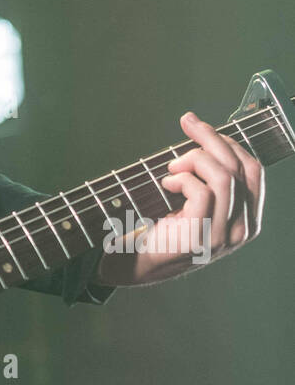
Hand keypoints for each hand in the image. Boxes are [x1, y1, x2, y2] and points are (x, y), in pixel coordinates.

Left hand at [96, 111, 265, 286]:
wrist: (131, 261)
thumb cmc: (160, 224)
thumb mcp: (194, 198)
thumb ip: (209, 174)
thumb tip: (200, 127)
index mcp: (247, 219)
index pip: (254, 170)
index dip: (229, 142)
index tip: (201, 127)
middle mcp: (241, 230)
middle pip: (240, 167)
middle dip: (212, 137)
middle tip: (186, 124)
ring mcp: (223, 237)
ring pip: (223, 176)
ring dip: (193, 158)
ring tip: (171, 166)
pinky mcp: (199, 238)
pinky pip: (201, 192)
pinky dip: (181, 178)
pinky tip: (166, 184)